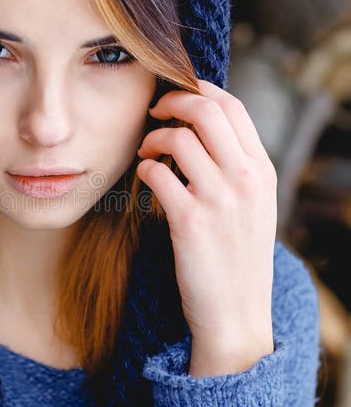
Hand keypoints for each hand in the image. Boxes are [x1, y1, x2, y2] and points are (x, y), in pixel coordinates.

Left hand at [136, 79, 277, 376]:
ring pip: (179, 138)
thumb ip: (236, 168)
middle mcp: (246, 180)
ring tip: (146, 150)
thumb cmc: (238, 259)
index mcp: (262, 171)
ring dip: (153, 137)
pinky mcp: (190, 223)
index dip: (199, 91)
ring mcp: (219, 200)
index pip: (232, 107)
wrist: (236, 314)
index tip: (177, 95)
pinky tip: (145, 176)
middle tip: (153, 111)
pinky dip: (145, 167)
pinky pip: (158, 174)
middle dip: (172, 102)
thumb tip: (202, 129)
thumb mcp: (254, 207)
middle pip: (206, 111)